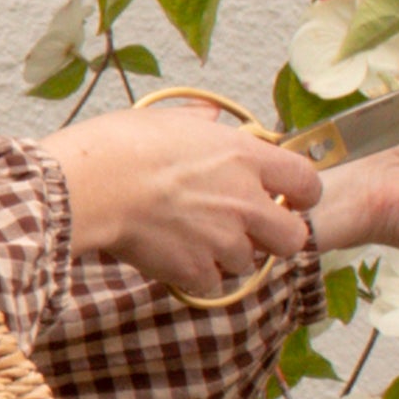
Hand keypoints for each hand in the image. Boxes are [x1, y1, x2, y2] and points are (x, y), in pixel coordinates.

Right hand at [41, 103, 323, 294]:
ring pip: (246, 262)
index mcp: (245, 157)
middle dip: (277, 237)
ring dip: (228, 255)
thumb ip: (202, 121)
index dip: (304, 193)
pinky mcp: (195, 271)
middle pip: (292, 238)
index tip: (292, 197)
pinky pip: (211, 282)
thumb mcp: (169, 119)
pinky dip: (196, 274)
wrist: (92, 187)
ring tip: (195, 238)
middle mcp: (244, 202)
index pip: (306, 181)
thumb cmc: (123, 147)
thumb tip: (210, 116)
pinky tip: (175, 256)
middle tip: (253, 230)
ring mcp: (222, 241)